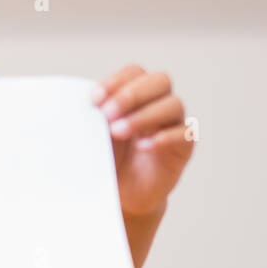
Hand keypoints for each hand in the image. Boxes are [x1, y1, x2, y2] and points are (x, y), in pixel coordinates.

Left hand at [92, 65, 193, 216]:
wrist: (122, 194)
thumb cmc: (107, 159)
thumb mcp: (95, 135)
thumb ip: (92, 117)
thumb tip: (81, 106)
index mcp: (136, 95)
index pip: (135, 73)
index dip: (116, 81)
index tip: (95, 99)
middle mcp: (159, 104)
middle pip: (160, 81)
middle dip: (131, 95)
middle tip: (107, 114)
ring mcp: (174, 124)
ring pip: (173, 105)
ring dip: (143, 116)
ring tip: (118, 132)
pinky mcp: (184, 147)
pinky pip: (184, 133)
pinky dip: (163, 137)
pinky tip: (143, 147)